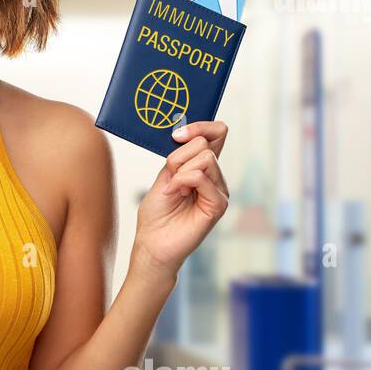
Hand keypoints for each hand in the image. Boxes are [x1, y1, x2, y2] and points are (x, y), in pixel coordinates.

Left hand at [132, 120, 229, 277]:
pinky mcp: (218, 204)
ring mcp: (219, 190)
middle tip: (170, 177)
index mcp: (202, 167)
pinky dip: (184, 181)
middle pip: (205, 143)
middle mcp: (214, 177)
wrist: (152, 243)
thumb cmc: (156, 214)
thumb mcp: (163, 177)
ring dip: (180, 171)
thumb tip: (186, 135)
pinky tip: (176, 194)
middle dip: (179, 156)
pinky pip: (203, 177)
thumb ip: (178, 158)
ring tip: (174, 190)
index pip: (216, 134)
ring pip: (205, 158)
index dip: (200, 126)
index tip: (176, 134)